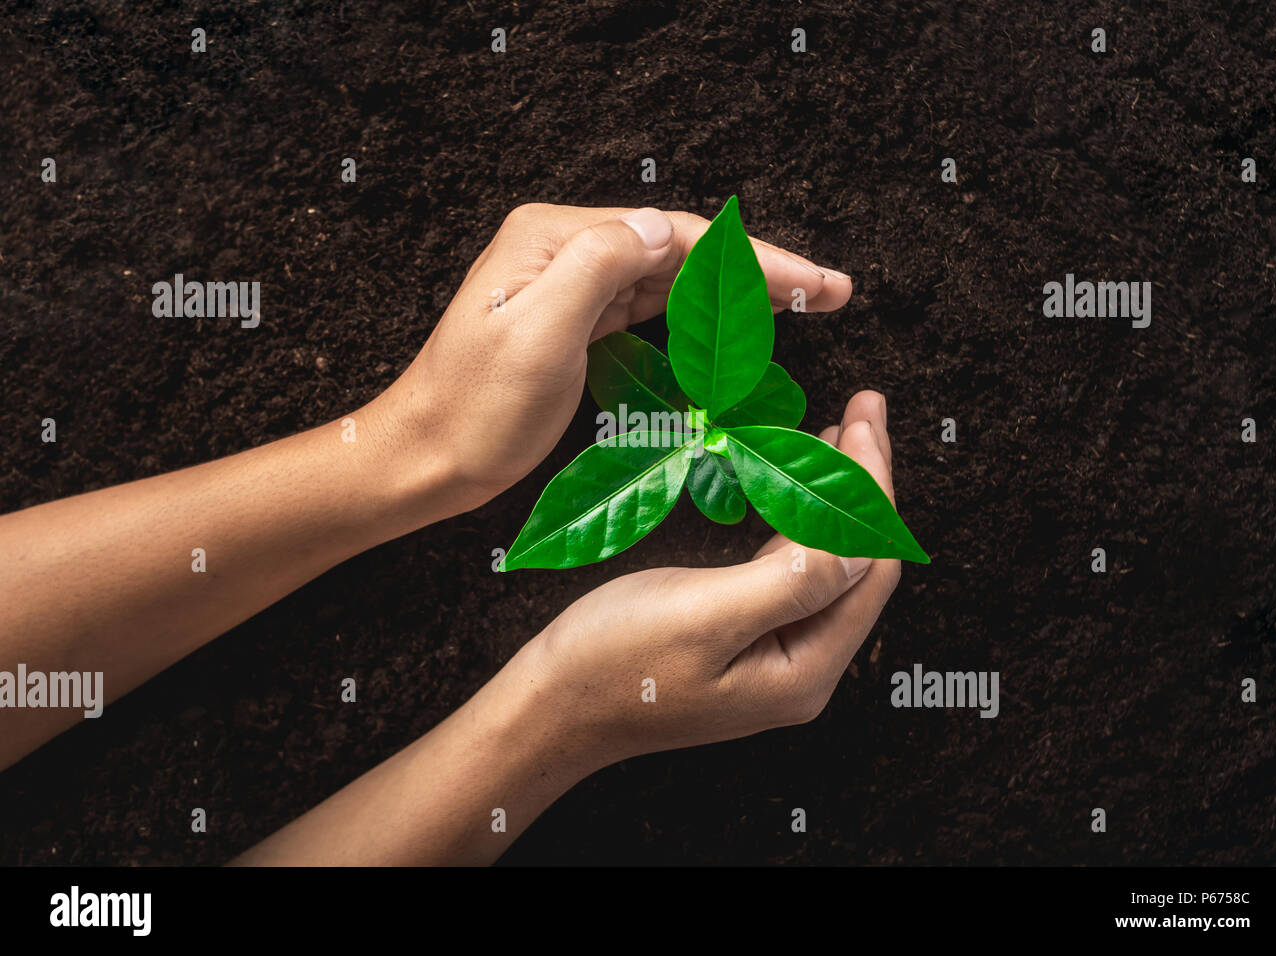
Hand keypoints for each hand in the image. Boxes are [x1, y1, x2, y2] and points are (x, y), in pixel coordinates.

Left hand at [365, 202, 852, 517]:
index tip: (815, 284)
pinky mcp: (574, 322)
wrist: (424, 459)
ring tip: (801, 307)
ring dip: (736, 294)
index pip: (676, 235)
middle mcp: (564, 249)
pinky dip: (698, 319)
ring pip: (673, 279)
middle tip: (830, 293)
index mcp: (555, 238)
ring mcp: (568, 284)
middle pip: (682, 251)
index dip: (754, 258)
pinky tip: (729, 331)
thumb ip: (598, 266)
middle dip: (760, 272)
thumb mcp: (534, 335)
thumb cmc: (472, 411)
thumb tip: (660, 226)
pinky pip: (650, 309)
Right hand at [495, 391, 900, 775]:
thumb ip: (793, 582)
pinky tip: (795, 484)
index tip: (861, 420)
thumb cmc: (614, 660)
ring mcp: (776, 654)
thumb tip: (864, 541)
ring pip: (828, 562)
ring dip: (835, 495)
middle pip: (859, 563)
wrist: (550, 705)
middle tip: (863, 407)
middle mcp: (804, 666)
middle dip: (864, 483)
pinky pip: (791, 571)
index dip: (871, 490)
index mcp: (805, 669)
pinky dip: (799, 519)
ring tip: (841, 429)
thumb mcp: (706, 616)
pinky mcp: (745, 638)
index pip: (868, 566)